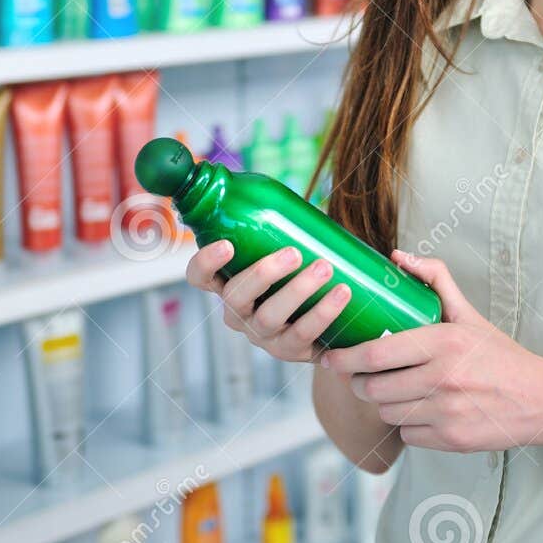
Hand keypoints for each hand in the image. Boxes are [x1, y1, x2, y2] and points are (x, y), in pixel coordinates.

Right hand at [183, 239, 352, 363]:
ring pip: (268, 317)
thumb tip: (304, 191)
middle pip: (236, 296)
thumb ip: (285, 226)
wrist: (330, 319)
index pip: (200, 277)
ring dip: (297, 290)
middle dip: (263, 273)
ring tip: (325, 267)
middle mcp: (238, 313)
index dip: (205, 263)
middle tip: (294, 253)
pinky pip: (302, 334)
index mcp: (228, 283)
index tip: (228, 244)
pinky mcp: (289, 351)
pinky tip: (342, 292)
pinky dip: (323, 312)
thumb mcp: (284, 251)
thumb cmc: (301, 272)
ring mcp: (261, 335)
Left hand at [321, 250, 542, 452]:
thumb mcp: (468, 315)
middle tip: (362, 376)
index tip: (329, 358)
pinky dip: (408, 426)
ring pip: (386, 412)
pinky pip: (407, 435)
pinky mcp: (451, 441)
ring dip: (385, 404)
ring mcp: (446, 413)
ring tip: (397, 391)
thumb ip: (435, 279)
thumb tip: (398, 255)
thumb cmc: (499, 355)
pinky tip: (422, 412)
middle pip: (372, 388)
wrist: (540, 399)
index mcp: (443, 342)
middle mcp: (442, 378)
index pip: (375, 354)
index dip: (344, 359)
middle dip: (359, 383)